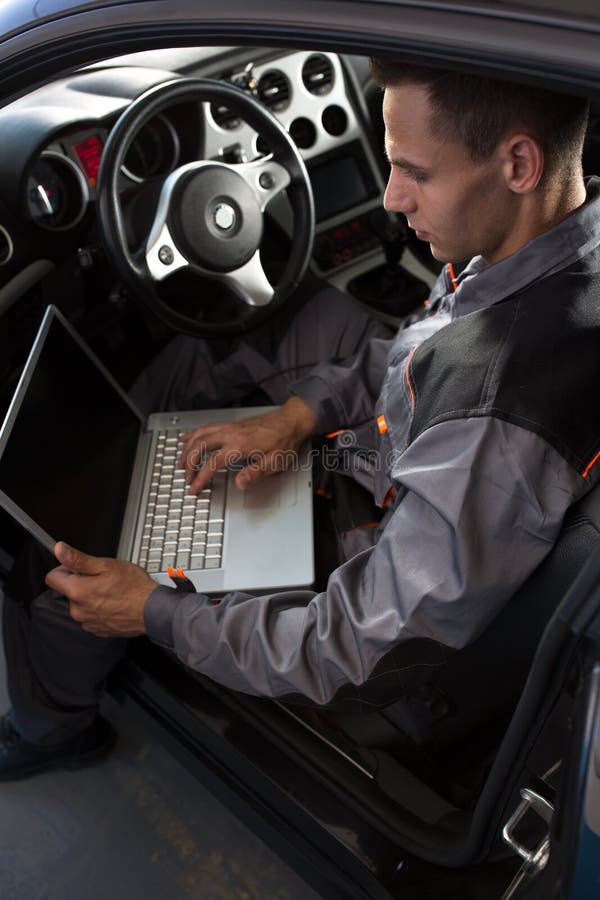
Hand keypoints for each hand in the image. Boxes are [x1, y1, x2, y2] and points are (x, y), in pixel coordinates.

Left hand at [45, 542, 155, 636]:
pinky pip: (90, 616)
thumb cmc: (134, 587)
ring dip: (90, 597)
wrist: (152, 611)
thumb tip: (59, 549)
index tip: (78, 567)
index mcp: (78, 591)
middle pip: (68, 591)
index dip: (64, 568)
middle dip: (80, 583)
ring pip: (80, 604)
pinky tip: (113, 603)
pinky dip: (98, 609)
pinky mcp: (97, 630)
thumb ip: (79, 559)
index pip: (52, 578)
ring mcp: (87, 622)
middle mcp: (78, 610)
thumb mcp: (107, 565)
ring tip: (111, 591)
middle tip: (102, 578)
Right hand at [179, 395, 317, 492]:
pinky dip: (193, 434)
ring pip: (199, 435)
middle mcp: (231, 433)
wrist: (292, 420)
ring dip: (187, 449)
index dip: (200, 478)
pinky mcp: (230, 424)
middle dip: (189, 464)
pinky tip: (186, 438)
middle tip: (186, 478)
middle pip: (200, 447)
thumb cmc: (285, 440)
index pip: (212, 463)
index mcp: (240, 445)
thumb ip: (256, 473)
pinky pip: (206, 427)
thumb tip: (239, 483)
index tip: (194, 489)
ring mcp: (229, 427)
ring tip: (180, 462)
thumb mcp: (275, 461)